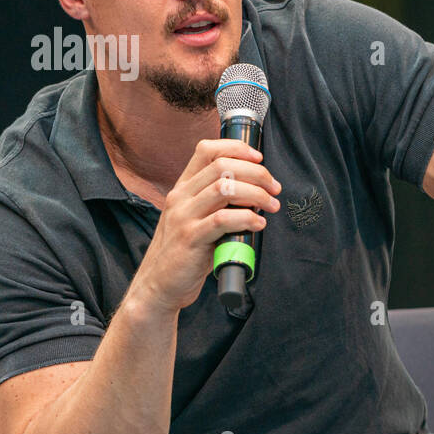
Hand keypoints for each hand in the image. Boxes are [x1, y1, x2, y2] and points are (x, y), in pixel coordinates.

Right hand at [133, 138, 281, 312]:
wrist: (159, 284)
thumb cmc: (185, 252)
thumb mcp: (195, 218)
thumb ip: (217, 202)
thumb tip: (256, 191)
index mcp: (183, 188)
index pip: (207, 150)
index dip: (237, 148)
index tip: (260, 159)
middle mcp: (181, 197)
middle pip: (222, 166)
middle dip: (257, 173)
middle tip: (274, 188)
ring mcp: (183, 217)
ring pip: (225, 188)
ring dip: (257, 194)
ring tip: (271, 205)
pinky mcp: (190, 239)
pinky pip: (223, 219)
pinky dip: (247, 218)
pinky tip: (258, 224)